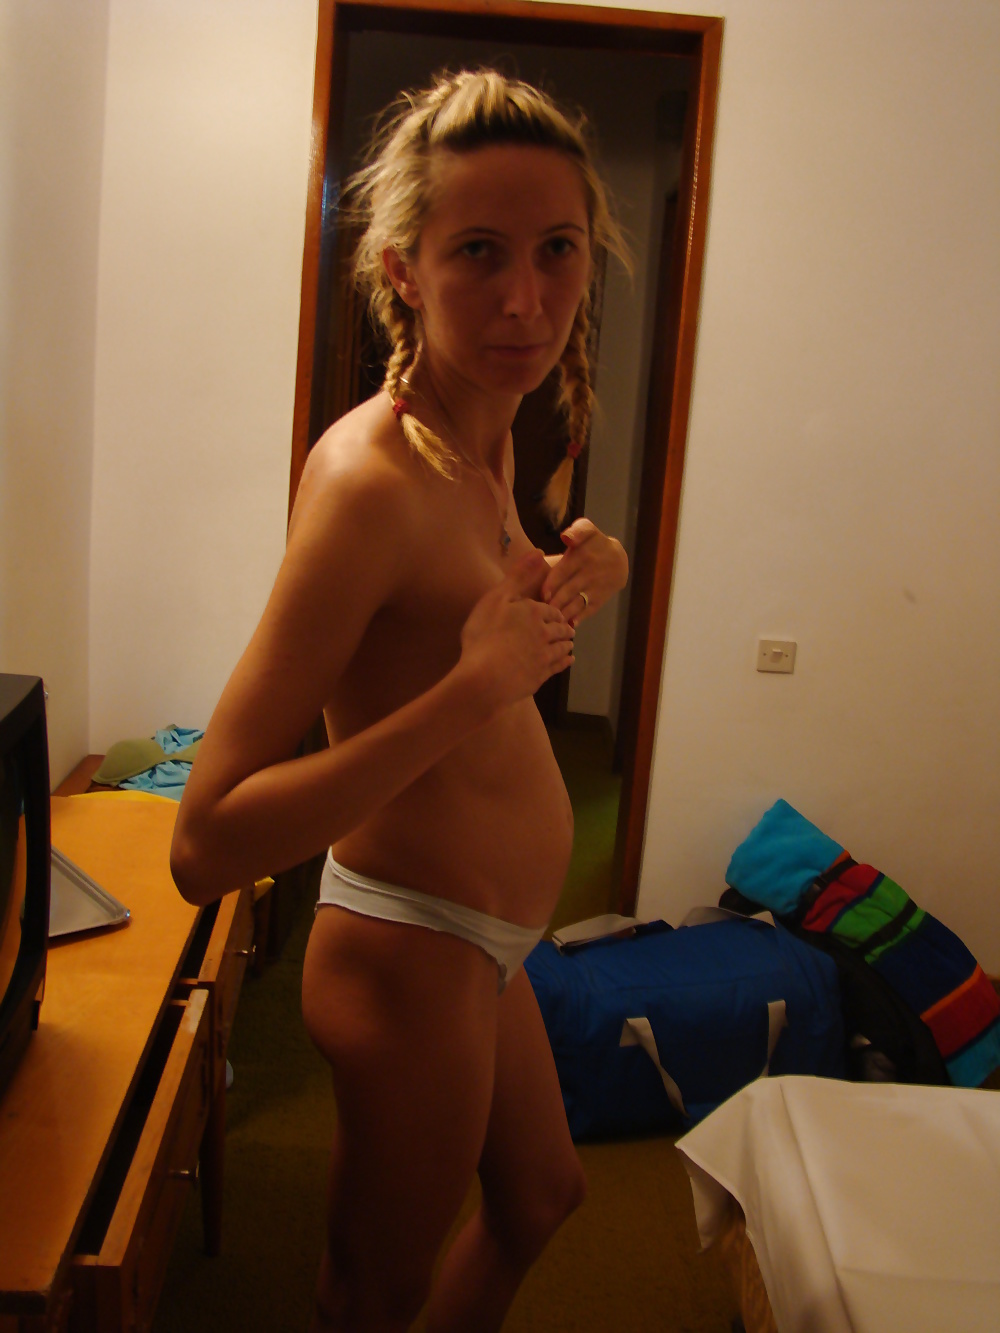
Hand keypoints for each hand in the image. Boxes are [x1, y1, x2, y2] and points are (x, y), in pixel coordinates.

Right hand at [460, 550, 575, 710]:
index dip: (552, 610)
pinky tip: (568, 660)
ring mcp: (545, 656)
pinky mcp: (541, 675)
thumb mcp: (496, 599)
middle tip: (565, 627)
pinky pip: (559, 666)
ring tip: (569, 643)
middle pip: (559, 627)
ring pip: (562, 646)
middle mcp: (545, 632)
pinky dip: (566, 661)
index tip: (554, 613)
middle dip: (563, 626)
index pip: (550, 609)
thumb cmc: (485, 635)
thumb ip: (518, 576)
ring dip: (567, 643)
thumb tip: (539, 552)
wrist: (485, 678)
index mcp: (534, 612)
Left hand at [540, 519, 628, 625]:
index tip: (543, 594)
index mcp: (581, 556)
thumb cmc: (595, 543)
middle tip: (543, 611)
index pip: (563, 572)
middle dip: (555, 602)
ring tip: (553, 620)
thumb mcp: (587, 529)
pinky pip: (590, 609)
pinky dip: (581, 617)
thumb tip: (566, 536)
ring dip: (565, 612)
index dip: (552, 584)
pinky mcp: (601, 598)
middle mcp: (589, 573)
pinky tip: (571, 623)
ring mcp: (596, 587)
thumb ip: (577, 530)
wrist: (619, 558)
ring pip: (578, 602)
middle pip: (569, 590)